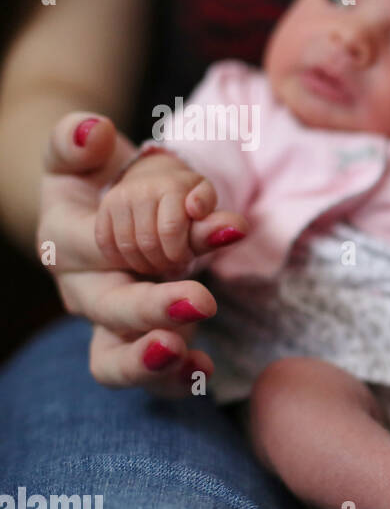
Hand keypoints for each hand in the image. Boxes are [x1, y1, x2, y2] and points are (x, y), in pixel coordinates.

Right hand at [37, 113, 247, 393]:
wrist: (102, 215)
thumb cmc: (97, 182)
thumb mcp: (82, 155)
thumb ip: (77, 141)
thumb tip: (92, 130)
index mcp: (64, 239)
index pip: (95, 242)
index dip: (135, 236)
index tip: (189, 227)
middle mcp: (84, 288)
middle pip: (108, 309)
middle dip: (151, 310)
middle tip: (200, 303)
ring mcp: (111, 322)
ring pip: (114, 360)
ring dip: (151, 364)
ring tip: (191, 360)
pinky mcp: (140, 342)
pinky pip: (149, 371)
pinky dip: (175, 379)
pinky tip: (206, 372)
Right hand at [95, 149, 216, 275]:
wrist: (156, 179)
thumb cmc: (189, 202)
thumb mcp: (207, 208)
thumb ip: (216, 224)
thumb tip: (237, 229)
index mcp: (173, 185)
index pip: (170, 230)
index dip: (179, 254)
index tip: (191, 271)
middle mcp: (140, 188)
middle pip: (149, 243)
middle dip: (166, 261)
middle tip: (176, 262)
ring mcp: (117, 197)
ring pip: (127, 247)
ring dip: (147, 263)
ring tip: (160, 260)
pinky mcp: (103, 209)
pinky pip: (107, 245)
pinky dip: (124, 259)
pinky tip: (140, 257)